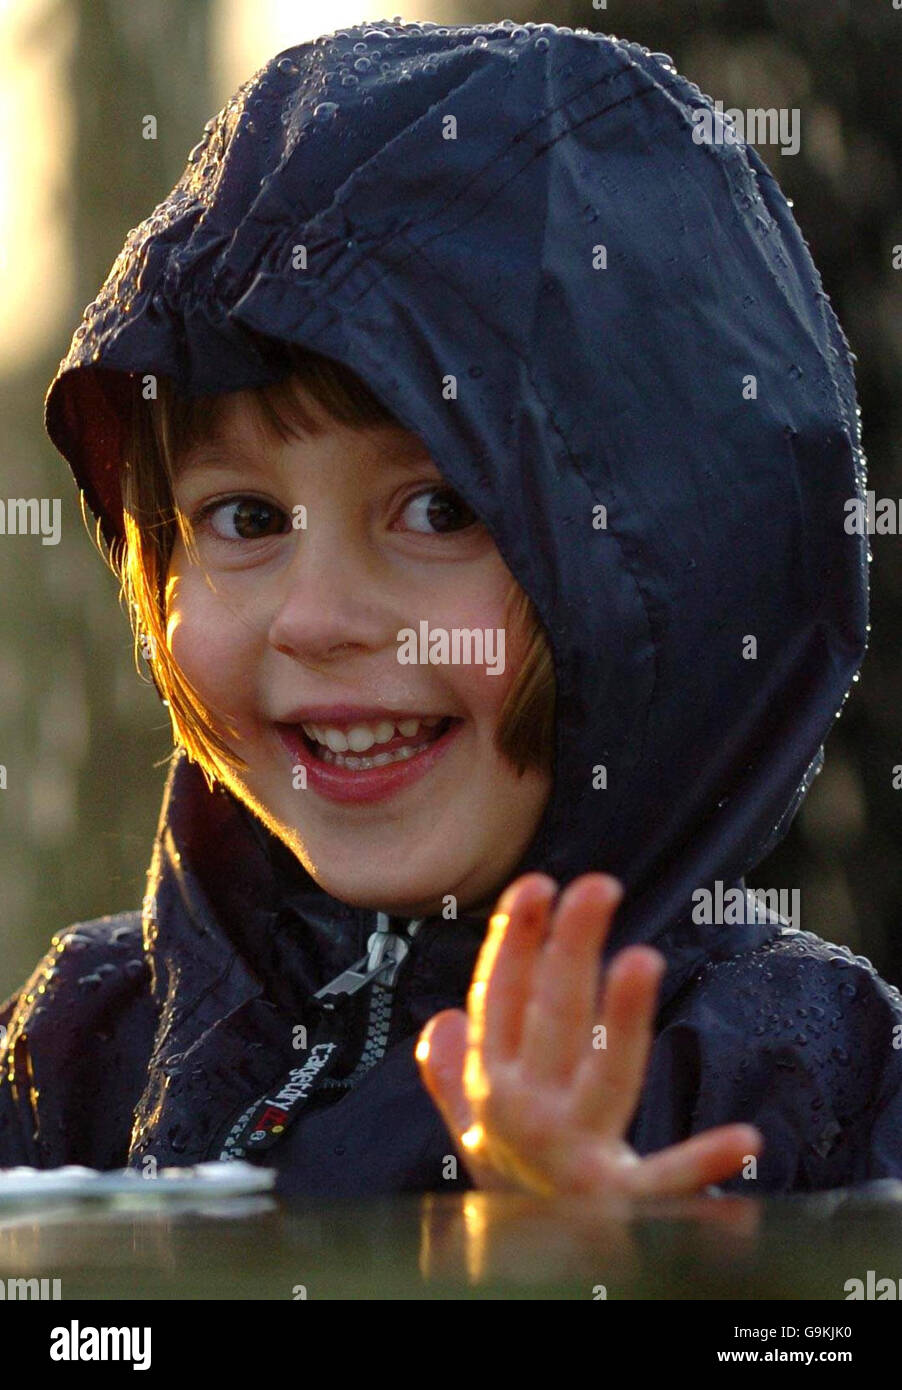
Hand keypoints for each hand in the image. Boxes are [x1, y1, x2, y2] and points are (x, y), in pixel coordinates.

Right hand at [415, 871, 762, 1197]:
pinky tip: (742, 1139)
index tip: (537, 886)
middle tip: (595, 888)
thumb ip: (448, 1075)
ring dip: (622, 1021)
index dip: (515, 941)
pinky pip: (665, 1182)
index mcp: (492, 1088)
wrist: (522, 1272)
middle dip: (571, 950)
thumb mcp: (466, 1134)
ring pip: (604, 1077)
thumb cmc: (510, 1192)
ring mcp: (574, 1157)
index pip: (501, 1000)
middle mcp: (527, 1115)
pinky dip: (702, 1164)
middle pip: (553, 1020)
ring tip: (643, 960)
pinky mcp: (621, 1202)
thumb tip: (440, 1020)